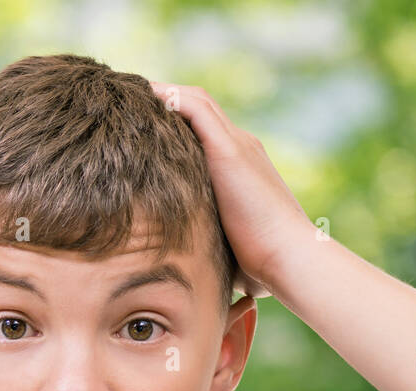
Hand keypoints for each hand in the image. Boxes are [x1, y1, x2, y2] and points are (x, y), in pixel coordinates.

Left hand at [148, 81, 313, 299]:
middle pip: (198, 108)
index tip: (142, 127)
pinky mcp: (229, 150)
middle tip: (127, 101)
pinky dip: (170, 97)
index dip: (175, 124)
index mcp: (240, 166)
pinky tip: (144, 95)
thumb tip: (186, 273)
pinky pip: (195, 108)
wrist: (289, 259)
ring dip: (163, 93)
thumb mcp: (225, 245)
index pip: (205, 131)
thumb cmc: (261, 266)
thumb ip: (206, 241)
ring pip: (196, 101)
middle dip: (165, 101)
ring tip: (129, 92)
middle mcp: (241, 147)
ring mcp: (238, 145)